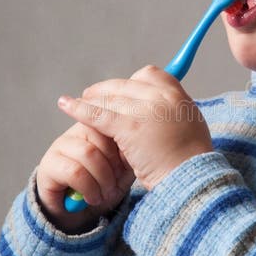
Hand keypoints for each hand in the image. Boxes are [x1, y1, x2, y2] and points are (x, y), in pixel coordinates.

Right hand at [36, 121, 134, 232]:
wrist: (83, 215)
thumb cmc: (105, 188)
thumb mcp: (125, 169)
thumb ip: (130, 151)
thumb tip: (133, 140)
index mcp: (97, 127)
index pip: (110, 118)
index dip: (122, 145)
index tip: (128, 165)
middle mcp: (76, 132)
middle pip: (100, 133)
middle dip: (114, 163)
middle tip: (117, 182)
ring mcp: (60, 146)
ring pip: (87, 152)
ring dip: (102, 179)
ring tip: (106, 193)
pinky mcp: (48, 165)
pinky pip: (74, 171)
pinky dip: (89, 188)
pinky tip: (92, 198)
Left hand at [57, 65, 213, 190]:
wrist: (190, 180)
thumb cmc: (190, 162)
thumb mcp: (190, 127)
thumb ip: (173, 113)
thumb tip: (156, 110)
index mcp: (178, 96)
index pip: (149, 75)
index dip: (132, 83)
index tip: (124, 90)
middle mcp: (162, 98)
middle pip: (126, 85)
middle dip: (108, 90)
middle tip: (93, 94)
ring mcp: (145, 111)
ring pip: (111, 99)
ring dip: (93, 99)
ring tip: (79, 100)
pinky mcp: (128, 127)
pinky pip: (98, 114)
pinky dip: (79, 108)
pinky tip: (66, 105)